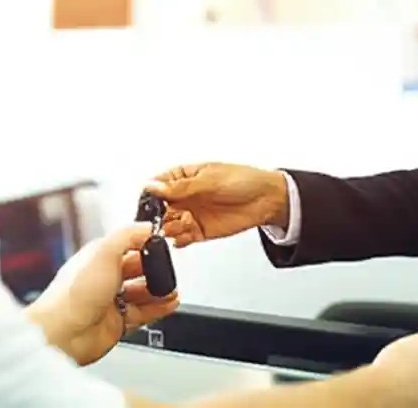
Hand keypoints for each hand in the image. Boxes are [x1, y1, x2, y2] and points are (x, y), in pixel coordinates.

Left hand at [26, 224, 179, 365]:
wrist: (64, 333)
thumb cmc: (74, 293)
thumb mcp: (104, 251)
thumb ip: (127, 235)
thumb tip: (145, 227)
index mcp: (97, 257)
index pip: (127, 245)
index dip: (145, 244)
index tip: (162, 245)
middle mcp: (103, 278)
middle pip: (137, 269)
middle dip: (155, 269)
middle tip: (169, 270)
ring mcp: (110, 302)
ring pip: (141, 292)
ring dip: (159, 290)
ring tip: (172, 289)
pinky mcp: (116, 323)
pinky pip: (142, 313)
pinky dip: (158, 308)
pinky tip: (169, 303)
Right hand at [146, 163, 288, 247]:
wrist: (267, 200)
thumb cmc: (244, 180)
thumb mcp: (210, 180)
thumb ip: (182, 187)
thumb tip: (155, 187)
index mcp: (184, 176)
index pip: (157, 184)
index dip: (151, 194)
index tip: (150, 201)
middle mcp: (184, 196)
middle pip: (159, 207)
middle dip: (156, 215)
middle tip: (162, 218)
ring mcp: (190, 213)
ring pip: (167, 224)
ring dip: (168, 228)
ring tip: (177, 226)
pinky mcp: (199, 231)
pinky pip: (181, 238)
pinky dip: (178, 240)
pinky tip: (183, 237)